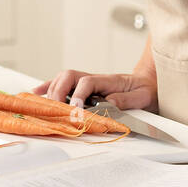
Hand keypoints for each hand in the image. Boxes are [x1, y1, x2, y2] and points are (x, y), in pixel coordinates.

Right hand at [32, 69, 157, 113]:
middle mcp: (95, 78)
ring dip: (52, 89)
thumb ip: (126, 100)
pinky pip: (64, 84)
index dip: (78, 95)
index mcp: (109, 80)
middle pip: (69, 77)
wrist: (150, 84)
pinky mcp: (84, 88)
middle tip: (55, 109)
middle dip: (59, 92)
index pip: (87, 82)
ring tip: (43, 104)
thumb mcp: (143, 97)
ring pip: (63, 78)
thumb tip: (109, 103)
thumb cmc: (146, 91)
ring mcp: (88, 82)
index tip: (75, 109)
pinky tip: (37, 92)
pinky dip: (49, 87)